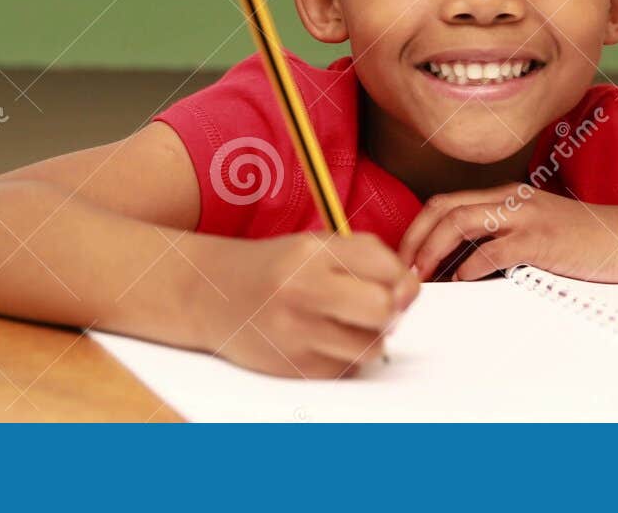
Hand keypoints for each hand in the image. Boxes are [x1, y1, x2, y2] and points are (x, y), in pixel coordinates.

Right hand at [204, 232, 419, 377]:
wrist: (209, 295)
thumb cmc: (273, 269)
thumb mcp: (315, 246)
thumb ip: (366, 260)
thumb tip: (409, 296)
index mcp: (312, 251)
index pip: (386, 267)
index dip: (402, 281)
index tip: (396, 286)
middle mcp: (302, 289)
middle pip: (383, 310)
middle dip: (391, 313)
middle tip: (378, 310)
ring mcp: (295, 331)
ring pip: (371, 348)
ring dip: (369, 340)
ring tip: (344, 325)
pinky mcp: (291, 366)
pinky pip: (345, 370)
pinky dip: (344, 359)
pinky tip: (320, 340)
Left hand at [397, 183, 617, 283]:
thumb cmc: (583, 240)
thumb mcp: (534, 230)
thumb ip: (498, 239)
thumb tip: (458, 267)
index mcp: (505, 196)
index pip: (445, 203)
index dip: (417, 229)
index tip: (404, 258)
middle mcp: (510, 200)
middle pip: (443, 208)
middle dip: (414, 239)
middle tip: (401, 270)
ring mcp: (525, 217)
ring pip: (459, 222)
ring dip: (431, 251)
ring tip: (420, 276)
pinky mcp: (540, 240)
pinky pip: (493, 250)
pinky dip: (469, 266)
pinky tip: (461, 282)